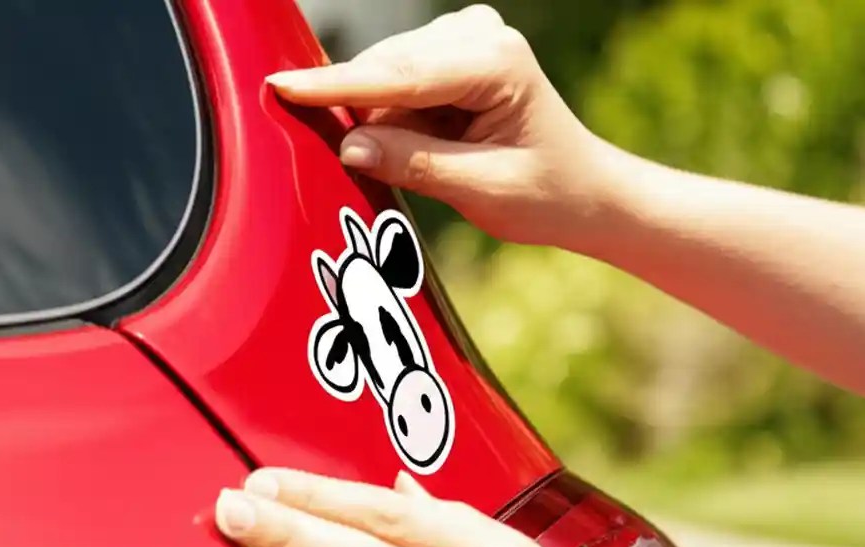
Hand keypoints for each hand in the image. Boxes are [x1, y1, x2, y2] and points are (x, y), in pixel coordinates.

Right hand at [267, 5, 614, 248]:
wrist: (584, 191)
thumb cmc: (546, 193)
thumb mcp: (480, 190)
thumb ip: (413, 163)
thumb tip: (348, 146)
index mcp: (496, 64)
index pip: (399, 76)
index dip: (336, 86)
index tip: (280, 86)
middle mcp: (480, 36)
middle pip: (386, 71)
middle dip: (357, 114)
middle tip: (344, 164)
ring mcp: (465, 38)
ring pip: (385, 76)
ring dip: (377, 119)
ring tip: (423, 165)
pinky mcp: (451, 54)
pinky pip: (396, 83)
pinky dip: (391, 116)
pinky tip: (418, 146)